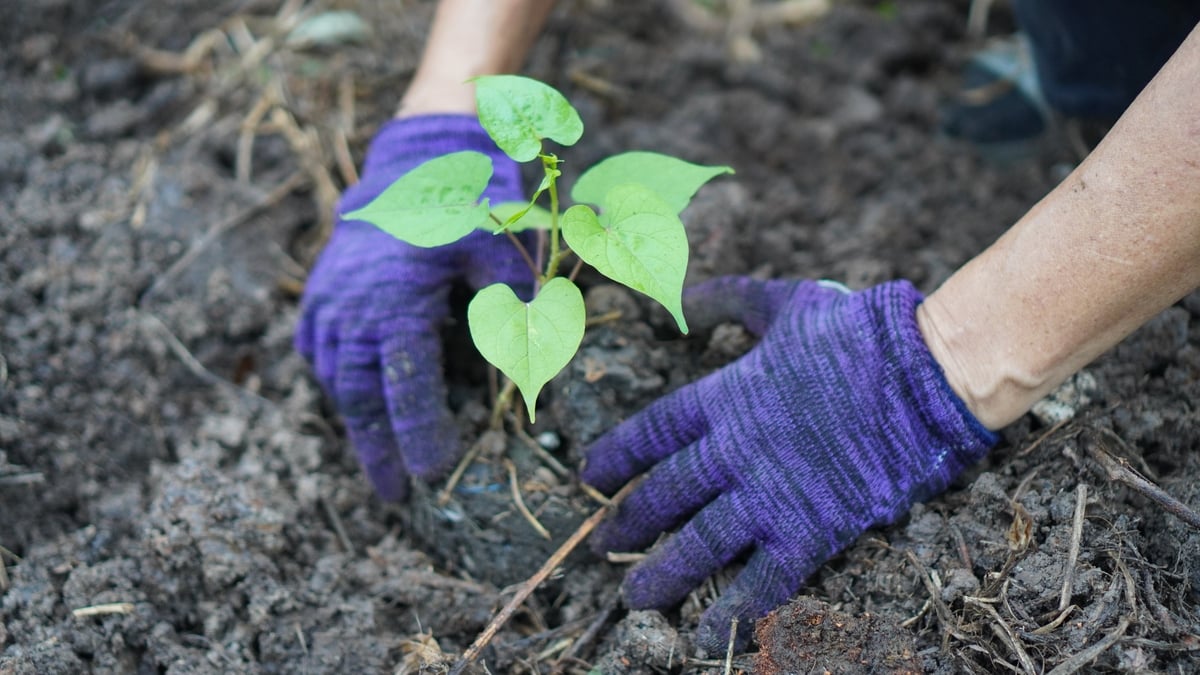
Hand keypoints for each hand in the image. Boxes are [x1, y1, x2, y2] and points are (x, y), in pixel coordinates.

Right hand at [296, 115, 531, 499]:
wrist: (413, 162)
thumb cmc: (466, 209)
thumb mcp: (500, 253)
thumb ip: (513, 315)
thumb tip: (534, 378)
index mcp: (397, 304)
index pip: (406, 388)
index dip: (418, 435)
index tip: (433, 473)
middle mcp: (352, 310)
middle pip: (360, 399)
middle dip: (377, 450)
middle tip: (394, 495)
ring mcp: (327, 305)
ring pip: (335, 381)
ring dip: (356, 424)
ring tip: (378, 463)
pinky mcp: (316, 298)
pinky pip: (317, 355)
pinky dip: (335, 385)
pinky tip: (354, 407)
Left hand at [581, 276, 996, 653]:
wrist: (923, 373)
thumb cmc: (856, 331)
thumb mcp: (781, 303)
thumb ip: (727, 301)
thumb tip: (684, 299)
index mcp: (725, 396)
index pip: (652, 433)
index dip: (617, 457)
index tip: (592, 478)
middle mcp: (735, 450)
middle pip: (666, 494)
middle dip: (630, 522)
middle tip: (604, 544)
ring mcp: (770, 494)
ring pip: (700, 544)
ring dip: (663, 573)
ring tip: (634, 595)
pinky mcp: (811, 530)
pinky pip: (762, 581)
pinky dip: (733, 611)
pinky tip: (706, 634)